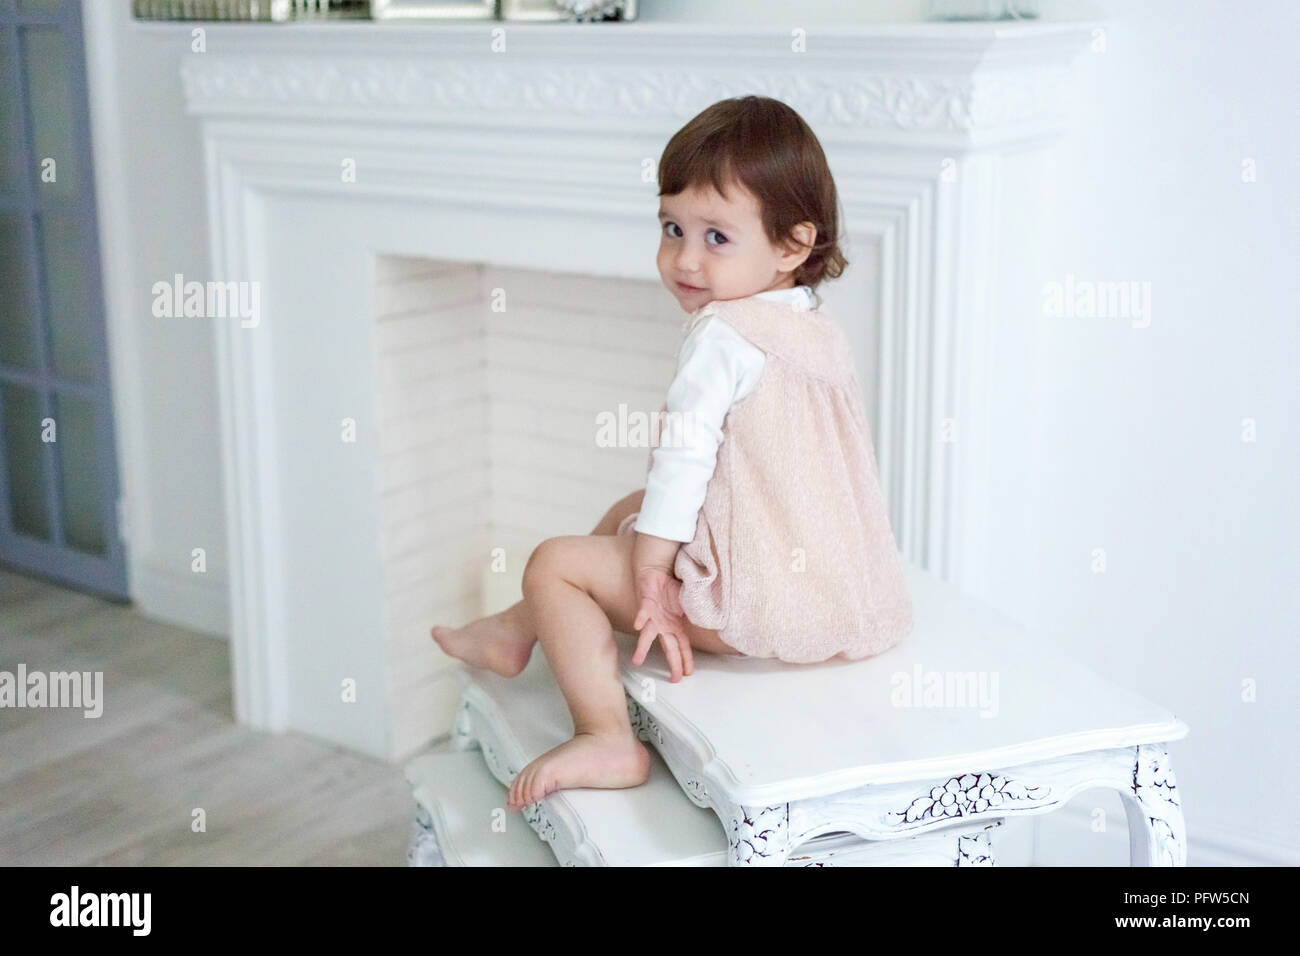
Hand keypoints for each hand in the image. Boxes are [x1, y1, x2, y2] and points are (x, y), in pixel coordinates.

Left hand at [631, 566, 693, 681]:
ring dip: (643, 648)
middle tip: (674, 679)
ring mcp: (653, 617)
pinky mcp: (645, 605)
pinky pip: (643, 613)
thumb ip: (695, 611)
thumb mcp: (688, 602)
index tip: (688, 674)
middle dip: (673, 663)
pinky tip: (637, 625)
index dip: (685, 660)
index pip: (682, 646)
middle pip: (669, 647)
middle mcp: (663, 625)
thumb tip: (713, 618)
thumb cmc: (671, 588)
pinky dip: (640, 618)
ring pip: (647, 636)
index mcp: (675, 626)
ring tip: (637, 661)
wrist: (657, 572)